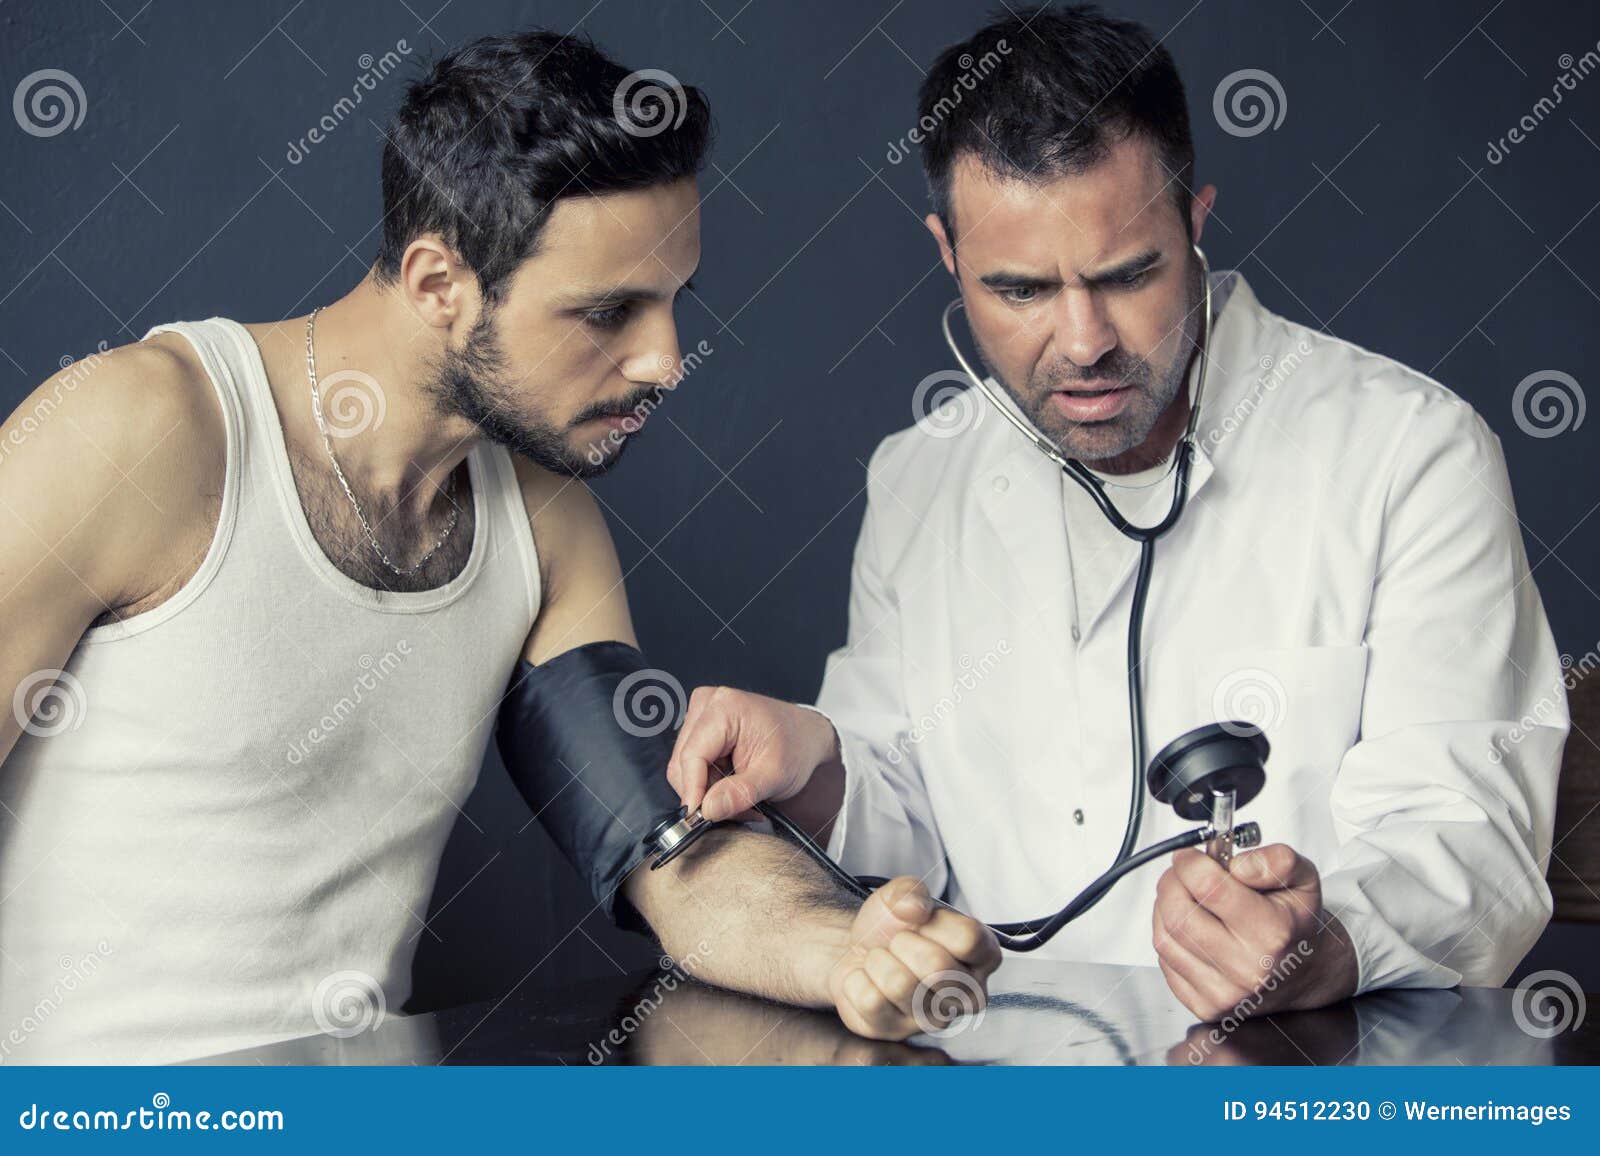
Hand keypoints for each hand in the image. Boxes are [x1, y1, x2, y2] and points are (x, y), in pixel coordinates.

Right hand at [666, 686, 839, 821]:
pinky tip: (731, 787)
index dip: (693, 789)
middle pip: (684, 761)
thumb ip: (740, 793)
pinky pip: (691, 764)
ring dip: (708, 791)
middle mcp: (708, 704)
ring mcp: (702, 713)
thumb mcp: (775, 776)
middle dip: (704, 793)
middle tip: (735, 811)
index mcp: (726, 707)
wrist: (806, 737)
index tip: (699, 817)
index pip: (693, 754)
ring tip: (740, 799)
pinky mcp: (701, 727)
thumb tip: (708, 809)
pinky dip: (709, 783)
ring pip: (684, 766)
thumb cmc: (796, 748)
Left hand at [826, 876, 1001, 1039]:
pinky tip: (867, 979)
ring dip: (878, 961)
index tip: (924, 923)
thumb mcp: (902, 896)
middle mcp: (967, 993)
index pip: (969, 939)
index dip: (936, 924)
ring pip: (900, 985)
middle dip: (904, 943)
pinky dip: (858, 980)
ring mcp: (934, 1019)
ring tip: (881, 959)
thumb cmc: (892, 927)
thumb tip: (913, 906)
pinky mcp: (896, 1032)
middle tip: (898, 942)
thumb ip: (910, 891)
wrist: (858, 950)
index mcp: (982, 955)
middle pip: (938, 968)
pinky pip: (870, 1001)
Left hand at [1152, 843, 1357, 1023]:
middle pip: (1178, 915)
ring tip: (1188, 898)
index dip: (1190, 863)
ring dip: (1166, 908)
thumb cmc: (1295, 924)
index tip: (1190, 856)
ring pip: (1164, 938)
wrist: (1303, 972)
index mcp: (1272, 934)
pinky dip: (1169, 936)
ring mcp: (1225, 993)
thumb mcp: (1302, 879)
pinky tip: (1190, 928)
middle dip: (1172, 883)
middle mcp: (1248, 969)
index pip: (1208, 888)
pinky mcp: (1206, 1006)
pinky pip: (1165, 961)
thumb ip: (1275, 861)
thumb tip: (1238, 865)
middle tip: (1184, 873)